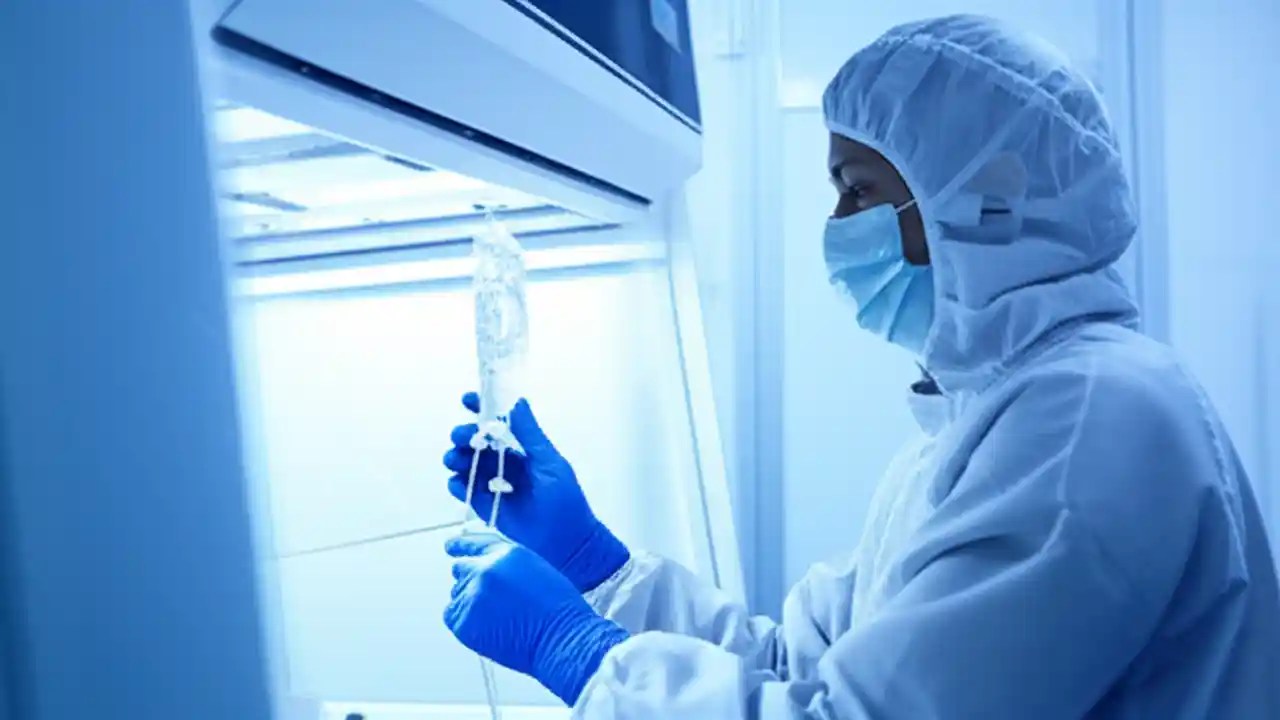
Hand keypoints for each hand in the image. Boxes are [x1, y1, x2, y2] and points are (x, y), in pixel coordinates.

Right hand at [443, 393, 627, 590]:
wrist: (567, 542)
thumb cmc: (565, 501)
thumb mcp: (549, 463)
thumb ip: (530, 434)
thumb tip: (517, 402)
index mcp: (524, 450)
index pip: (499, 424)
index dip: (482, 409)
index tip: (467, 399)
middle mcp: (507, 464)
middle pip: (477, 443)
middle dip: (465, 436)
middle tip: (463, 438)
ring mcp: (496, 485)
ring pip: (468, 465)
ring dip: (458, 458)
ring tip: (456, 460)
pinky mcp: (487, 507)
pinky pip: (466, 491)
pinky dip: (458, 485)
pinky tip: (458, 483)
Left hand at [444, 533, 628, 705]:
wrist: (561, 639)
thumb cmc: (558, 610)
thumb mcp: (535, 569)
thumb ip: (506, 561)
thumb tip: (485, 563)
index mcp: (506, 553)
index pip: (473, 542)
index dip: (460, 545)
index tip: (451, 546)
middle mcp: (485, 570)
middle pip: (461, 568)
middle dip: (471, 580)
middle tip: (490, 599)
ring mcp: (472, 595)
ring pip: (457, 593)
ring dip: (470, 601)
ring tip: (499, 618)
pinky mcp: (464, 621)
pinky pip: (453, 616)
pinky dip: (465, 621)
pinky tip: (489, 627)